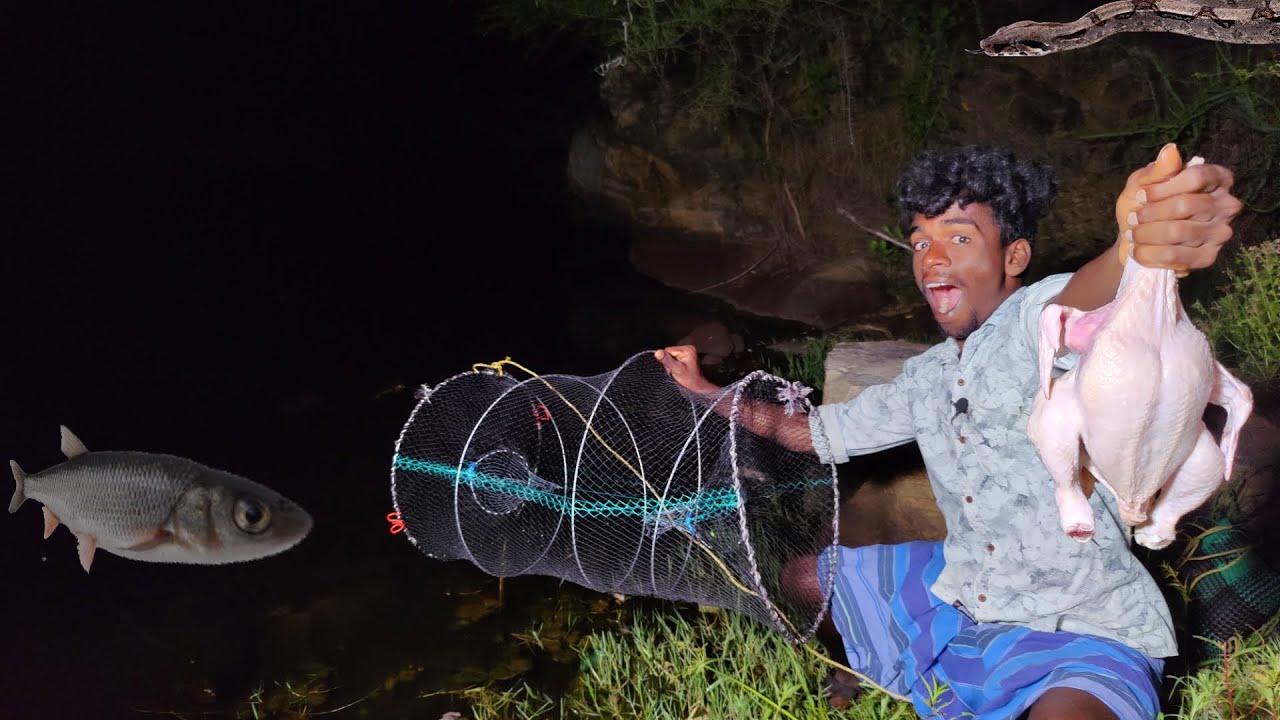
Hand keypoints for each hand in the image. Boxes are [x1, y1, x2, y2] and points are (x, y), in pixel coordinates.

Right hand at [654, 345, 719, 393]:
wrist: (697, 386)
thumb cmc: (689, 379)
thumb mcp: (677, 369)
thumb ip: (667, 360)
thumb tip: (657, 352)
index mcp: (687, 349)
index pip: (668, 350)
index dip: (667, 360)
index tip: (673, 368)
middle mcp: (688, 348)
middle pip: (669, 352)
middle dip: (669, 362)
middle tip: (675, 370)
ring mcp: (687, 352)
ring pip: (670, 356)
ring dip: (671, 364)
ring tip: (677, 371)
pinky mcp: (686, 356)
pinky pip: (674, 358)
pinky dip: (674, 364)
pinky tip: (678, 369)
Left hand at [1114, 143, 1242, 275]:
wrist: (1135, 242)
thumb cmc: (1142, 206)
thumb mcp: (1142, 184)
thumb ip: (1157, 170)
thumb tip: (1170, 150)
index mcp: (1216, 179)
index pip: (1196, 177)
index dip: (1163, 187)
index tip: (1141, 195)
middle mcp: (1226, 204)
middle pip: (1185, 205)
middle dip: (1150, 214)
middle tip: (1133, 219)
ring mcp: (1220, 233)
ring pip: (1177, 231)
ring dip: (1145, 234)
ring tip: (1133, 234)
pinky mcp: (1209, 258)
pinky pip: (1175, 256)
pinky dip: (1148, 254)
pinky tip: (1138, 251)